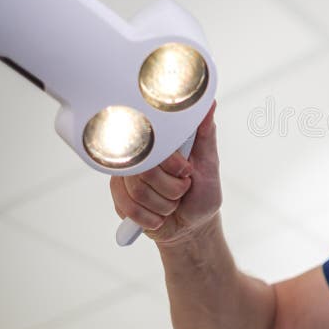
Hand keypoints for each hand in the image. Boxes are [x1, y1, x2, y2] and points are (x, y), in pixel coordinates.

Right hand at [110, 100, 221, 244]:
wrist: (192, 226)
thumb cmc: (203, 191)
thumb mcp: (209, 162)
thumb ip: (205, 133)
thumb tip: (209, 102)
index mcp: (161, 144)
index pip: (154, 144)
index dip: (172, 164)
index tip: (186, 171)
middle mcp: (140, 156)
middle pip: (145, 171)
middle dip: (172, 188)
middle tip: (183, 189)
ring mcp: (126, 176)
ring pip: (137, 192)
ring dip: (164, 205)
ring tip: (172, 203)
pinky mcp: (119, 197)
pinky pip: (129, 208)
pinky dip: (152, 217)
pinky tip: (160, 216)